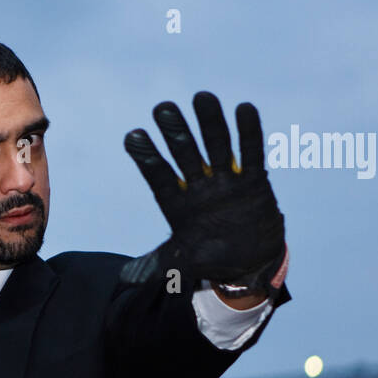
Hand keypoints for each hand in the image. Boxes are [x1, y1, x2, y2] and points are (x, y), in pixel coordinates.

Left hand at [122, 91, 285, 295]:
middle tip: (163, 108)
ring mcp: (226, 181)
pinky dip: (249, 133)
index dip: (147, 157)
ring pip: (217, 146)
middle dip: (175, 131)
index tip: (133, 136)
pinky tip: (244, 109)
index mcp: (178, 203)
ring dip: (210, 123)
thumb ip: (154, 266)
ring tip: (202, 97)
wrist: (247, 262)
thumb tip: (123, 280)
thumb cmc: (210, 257)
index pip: (158, 176)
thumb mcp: (181, 262)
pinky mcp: (253, 182)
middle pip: (185, 153)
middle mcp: (199, 186)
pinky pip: (252, 154)